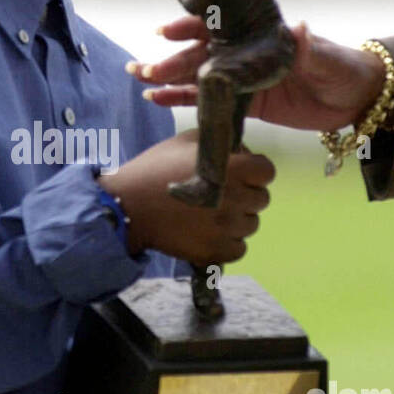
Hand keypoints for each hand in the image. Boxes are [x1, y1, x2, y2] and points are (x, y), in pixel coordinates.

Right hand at [98, 130, 274, 263]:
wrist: (127, 206)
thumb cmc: (154, 170)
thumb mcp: (185, 142)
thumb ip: (219, 144)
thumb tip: (240, 152)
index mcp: (233, 168)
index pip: (267, 172)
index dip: (254, 172)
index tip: (238, 174)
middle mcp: (236, 198)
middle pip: (261, 200)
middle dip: (245, 196)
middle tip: (219, 195)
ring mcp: (227, 228)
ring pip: (251, 225)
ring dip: (236, 220)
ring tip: (210, 216)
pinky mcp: (216, 251)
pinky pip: (239, 248)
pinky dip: (227, 243)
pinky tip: (209, 234)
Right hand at [127, 17, 385, 130]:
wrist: (355, 97)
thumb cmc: (342, 67)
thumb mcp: (324, 57)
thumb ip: (305, 47)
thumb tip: (298, 28)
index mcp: (258, 36)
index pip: (218, 28)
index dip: (190, 28)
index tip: (164, 31)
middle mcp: (243, 54)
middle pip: (199, 54)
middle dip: (169, 59)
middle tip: (142, 67)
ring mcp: (240, 78)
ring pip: (196, 76)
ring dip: (166, 77)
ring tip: (139, 78)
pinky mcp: (243, 103)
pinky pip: (207, 101)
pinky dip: (181, 99)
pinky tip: (156, 99)